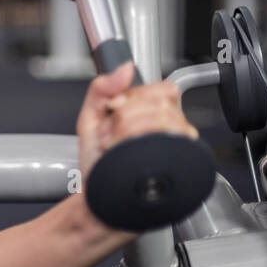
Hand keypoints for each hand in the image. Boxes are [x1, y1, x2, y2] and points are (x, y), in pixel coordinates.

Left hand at [75, 60, 200, 189]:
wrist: (96, 199)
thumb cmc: (97, 164)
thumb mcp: (90, 119)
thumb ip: (101, 89)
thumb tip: (125, 67)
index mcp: (152, 114)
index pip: (162, 88)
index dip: (133, 97)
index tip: (113, 110)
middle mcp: (169, 129)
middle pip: (162, 102)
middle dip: (124, 116)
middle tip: (108, 133)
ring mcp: (175, 146)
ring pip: (165, 119)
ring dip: (127, 131)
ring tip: (112, 145)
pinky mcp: (177, 164)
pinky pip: (169, 142)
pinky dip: (136, 143)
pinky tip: (123, 153)